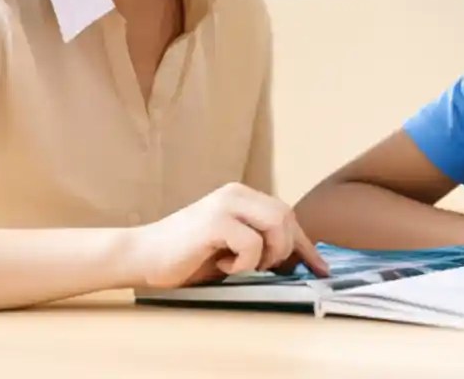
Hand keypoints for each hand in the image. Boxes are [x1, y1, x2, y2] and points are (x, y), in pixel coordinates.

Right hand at [129, 182, 329, 288]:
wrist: (141, 256)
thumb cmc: (186, 257)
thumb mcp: (230, 247)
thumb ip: (259, 243)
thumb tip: (297, 260)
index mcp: (241, 196)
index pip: (287, 216)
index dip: (306, 245)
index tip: (321, 270)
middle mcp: (236, 194)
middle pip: (287, 216)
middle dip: (286, 250)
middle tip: (263, 268)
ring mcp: (225, 205)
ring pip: (276, 225)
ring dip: (267, 254)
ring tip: (241, 265)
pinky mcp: (214, 222)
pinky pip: (252, 243)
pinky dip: (244, 262)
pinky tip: (221, 265)